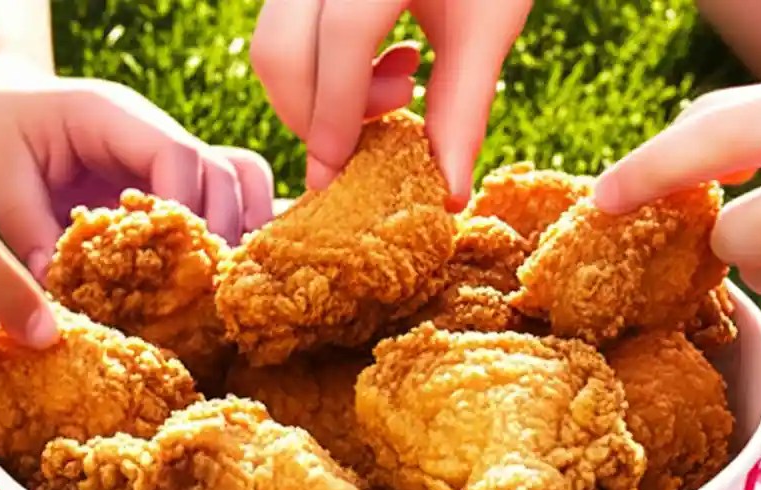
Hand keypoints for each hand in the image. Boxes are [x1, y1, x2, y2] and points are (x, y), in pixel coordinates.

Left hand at [0, 61, 275, 277]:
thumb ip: (24, 225)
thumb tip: (52, 287)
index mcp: (116, 116)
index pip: (177, 155)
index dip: (181, 212)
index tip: (166, 265)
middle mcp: (157, 132)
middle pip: (223, 172)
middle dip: (217, 234)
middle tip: (195, 292)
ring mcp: (171, 154)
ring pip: (242, 179)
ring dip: (239, 230)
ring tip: (218, 286)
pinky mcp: (172, 181)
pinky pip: (228, 195)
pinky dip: (235, 229)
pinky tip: (217, 276)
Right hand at [251, 0, 531, 206]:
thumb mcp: (489, 24)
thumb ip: (463, 108)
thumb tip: (448, 194)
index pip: (342, 37)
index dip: (338, 111)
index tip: (334, 172)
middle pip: (282, 48)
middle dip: (313, 116)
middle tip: (376, 129)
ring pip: (271, 43)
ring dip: (317, 95)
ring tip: (397, 84)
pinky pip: (282, 31)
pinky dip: (317, 69)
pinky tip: (378, 61)